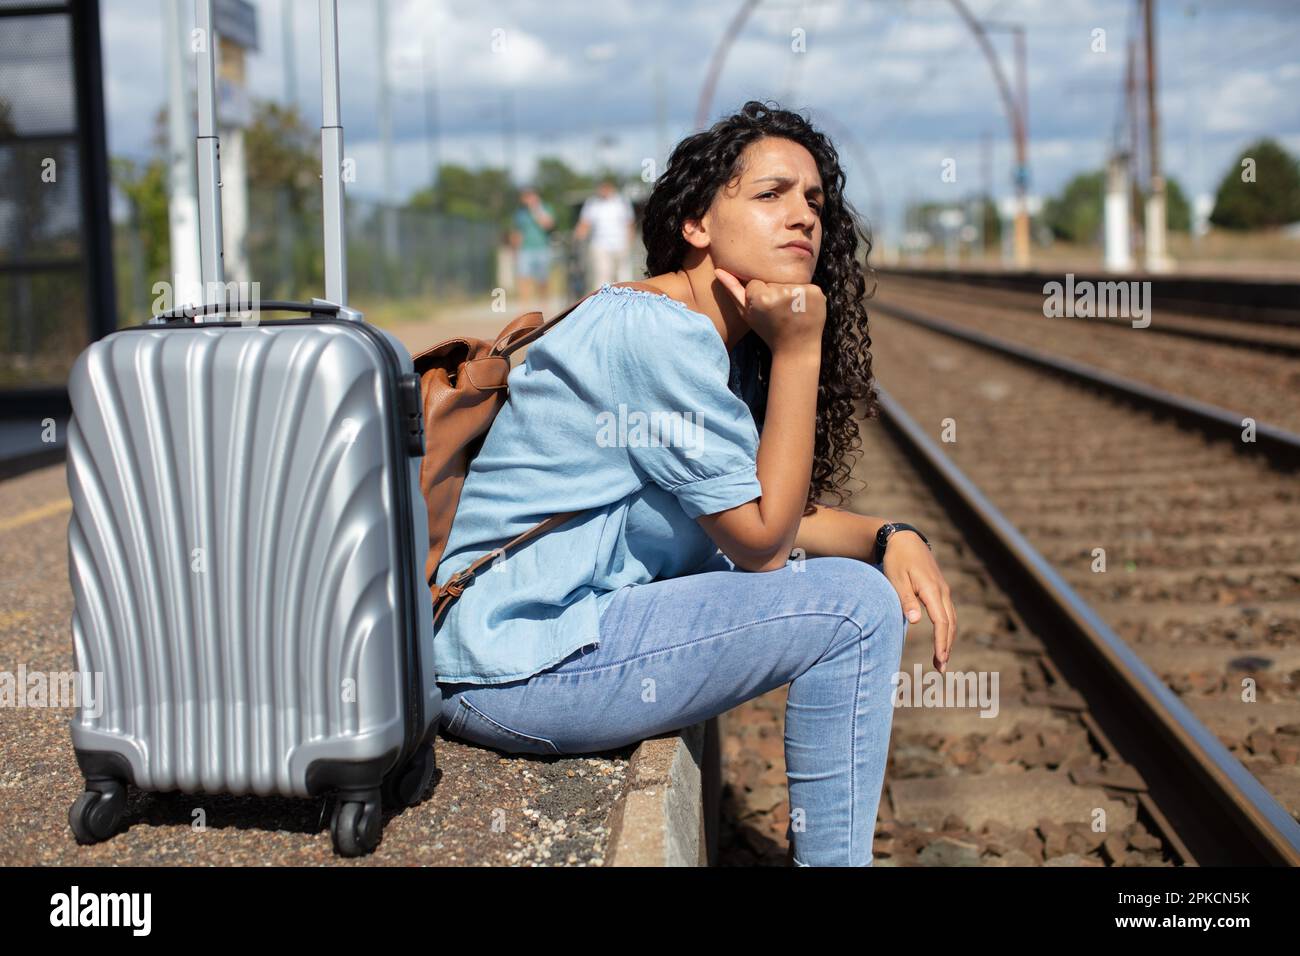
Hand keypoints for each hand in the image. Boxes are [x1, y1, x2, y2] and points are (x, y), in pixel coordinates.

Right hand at [713, 267, 825, 352]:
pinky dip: (806, 296)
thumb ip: (733, 290)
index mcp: (761, 297)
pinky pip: (806, 286)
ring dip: (790, 295)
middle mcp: (781, 292)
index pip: (756, 283)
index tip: (766, 312)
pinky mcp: (816, 292)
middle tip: (779, 313)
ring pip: (789, 282)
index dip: (759, 297)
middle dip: (775, 293)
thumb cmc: (768, 331)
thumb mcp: (747, 314)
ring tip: (791, 312)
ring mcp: (801, 292)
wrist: (796, 348)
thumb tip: (718, 270)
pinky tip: (803, 310)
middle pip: (772, 281)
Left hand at [881, 531, 955, 672]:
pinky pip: (947, 613)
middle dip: (947, 647)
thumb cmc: (897, 560)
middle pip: (950, 624)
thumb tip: (917, 621)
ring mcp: (943, 590)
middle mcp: (942, 591)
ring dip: (948, 640)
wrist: (904, 539)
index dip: (941, 642)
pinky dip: (947, 629)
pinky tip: (941, 640)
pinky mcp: (940, 590)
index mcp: (932, 590)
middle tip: (941, 668)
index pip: (942, 622)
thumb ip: (905, 600)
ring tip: (941, 660)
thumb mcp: (896, 579)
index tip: (940, 658)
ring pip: (951, 620)